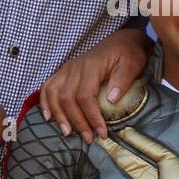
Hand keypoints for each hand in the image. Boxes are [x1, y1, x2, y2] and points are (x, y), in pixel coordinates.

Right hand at [39, 27, 150, 143]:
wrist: (121, 40)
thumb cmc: (128, 53)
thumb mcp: (132, 64)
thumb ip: (122, 80)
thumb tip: (111, 99)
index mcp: (91, 66)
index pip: (86, 96)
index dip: (92, 117)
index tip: (102, 132)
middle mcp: (75, 67)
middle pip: (67, 98)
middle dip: (77, 121)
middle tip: (89, 138)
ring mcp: (67, 69)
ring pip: (54, 94)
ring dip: (59, 115)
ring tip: (68, 133)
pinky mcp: (64, 72)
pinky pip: (48, 87)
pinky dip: (45, 102)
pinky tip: (49, 117)